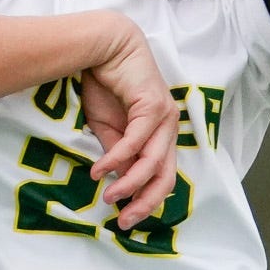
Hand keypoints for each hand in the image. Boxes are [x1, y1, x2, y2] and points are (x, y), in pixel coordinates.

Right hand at [78, 14, 180, 227]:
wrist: (103, 47)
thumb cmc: (104, 84)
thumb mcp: (106, 128)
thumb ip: (117, 153)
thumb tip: (120, 181)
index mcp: (160, 135)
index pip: (161, 176)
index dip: (146, 200)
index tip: (125, 220)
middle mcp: (168, 128)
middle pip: (165, 175)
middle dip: (145, 202)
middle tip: (124, 222)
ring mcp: (164, 116)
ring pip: (153, 161)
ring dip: (130, 183)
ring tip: (108, 196)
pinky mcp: (152, 105)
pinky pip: (137, 140)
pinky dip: (118, 157)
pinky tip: (100, 169)